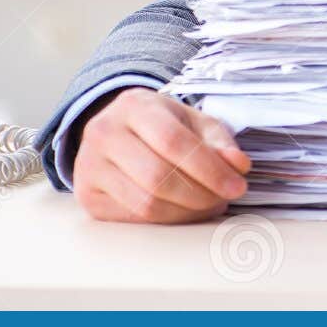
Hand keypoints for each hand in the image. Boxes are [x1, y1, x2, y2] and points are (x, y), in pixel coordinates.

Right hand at [71, 87, 250, 223]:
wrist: (117, 129)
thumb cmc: (162, 124)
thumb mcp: (194, 121)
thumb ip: (220, 141)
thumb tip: (239, 166)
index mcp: (134, 106)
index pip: (174, 142)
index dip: (210, 169)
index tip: (237, 186)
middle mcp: (103, 134)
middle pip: (158, 178)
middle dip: (200, 195)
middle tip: (224, 198)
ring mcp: (90, 167)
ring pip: (146, 203)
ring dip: (187, 212)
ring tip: (208, 205)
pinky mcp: (88, 197)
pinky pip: (134, 218)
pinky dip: (167, 220)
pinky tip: (185, 210)